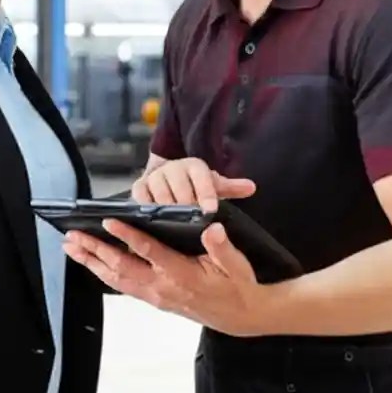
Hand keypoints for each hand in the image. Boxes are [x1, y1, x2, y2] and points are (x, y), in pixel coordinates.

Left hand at [63, 217, 273, 336]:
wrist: (240, 317)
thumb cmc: (237, 285)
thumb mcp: (237, 265)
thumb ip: (222, 247)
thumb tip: (213, 228)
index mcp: (181, 273)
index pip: (149, 251)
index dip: (128, 235)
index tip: (108, 221)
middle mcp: (163, 286)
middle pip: (122, 266)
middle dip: (95, 250)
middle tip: (73, 235)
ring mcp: (156, 295)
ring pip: (116, 279)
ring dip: (92, 262)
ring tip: (71, 247)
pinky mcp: (154, 299)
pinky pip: (123, 286)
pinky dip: (103, 273)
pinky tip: (91, 263)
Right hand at [133, 158, 255, 212]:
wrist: (168, 179)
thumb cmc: (194, 187)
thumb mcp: (213, 186)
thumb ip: (230, 188)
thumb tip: (251, 187)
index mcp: (194, 166)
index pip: (201, 177)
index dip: (206, 193)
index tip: (210, 210)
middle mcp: (173, 168)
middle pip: (179, 185)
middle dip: (186, 205)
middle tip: (193, 223)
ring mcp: (155, 176)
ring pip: (160, 192)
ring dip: (168, 209)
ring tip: (175, 226)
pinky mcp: (139, 186)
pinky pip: (141, 197)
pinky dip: (147, 208)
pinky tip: (155, 223)